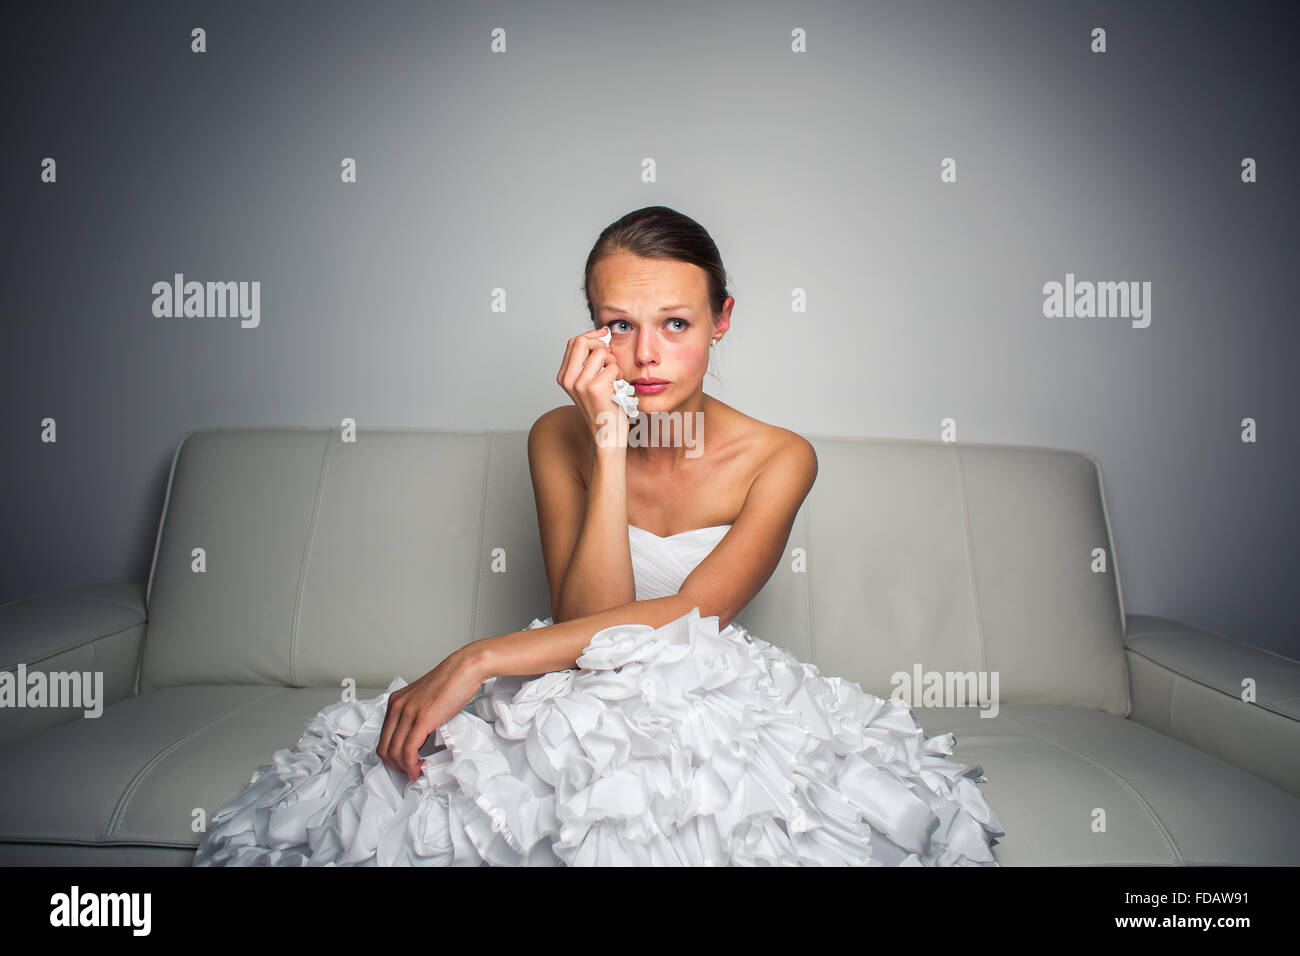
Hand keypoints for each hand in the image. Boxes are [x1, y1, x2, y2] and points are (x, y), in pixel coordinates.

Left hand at [376, 645, 488, 782]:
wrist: (464, 669)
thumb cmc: (450, 682)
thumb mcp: (424, 698)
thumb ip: (416, 714)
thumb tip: (418, 736)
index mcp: (396, 701)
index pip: (383, 737)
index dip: (391, 755)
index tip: (403, 762)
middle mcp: (397, 706)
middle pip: (384, 747)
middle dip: (395, 765)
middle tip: (409, 770)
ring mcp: (408, 713)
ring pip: (394, 752)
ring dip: (403, 768)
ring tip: (415, 770)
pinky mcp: (422, 719)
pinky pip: (408, 750)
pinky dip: (411, 765)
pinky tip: (418, 768)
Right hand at [557, 326, 627, 449]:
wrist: (607, 433)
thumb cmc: (603, 407)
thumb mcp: (589, 382)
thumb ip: (589, 361)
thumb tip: (602, 335)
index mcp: (564, 377)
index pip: (573, 342)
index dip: (591, 336)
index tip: (604, 337)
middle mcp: (568, 379)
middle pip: (582, 341)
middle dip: (600, 343)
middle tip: (610, 357)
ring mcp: (580, 384)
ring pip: (601, 352)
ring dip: (613, 362)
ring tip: (613, 379)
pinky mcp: (595, 388)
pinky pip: (613, 366)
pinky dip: (619, 375)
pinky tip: (617, 388)